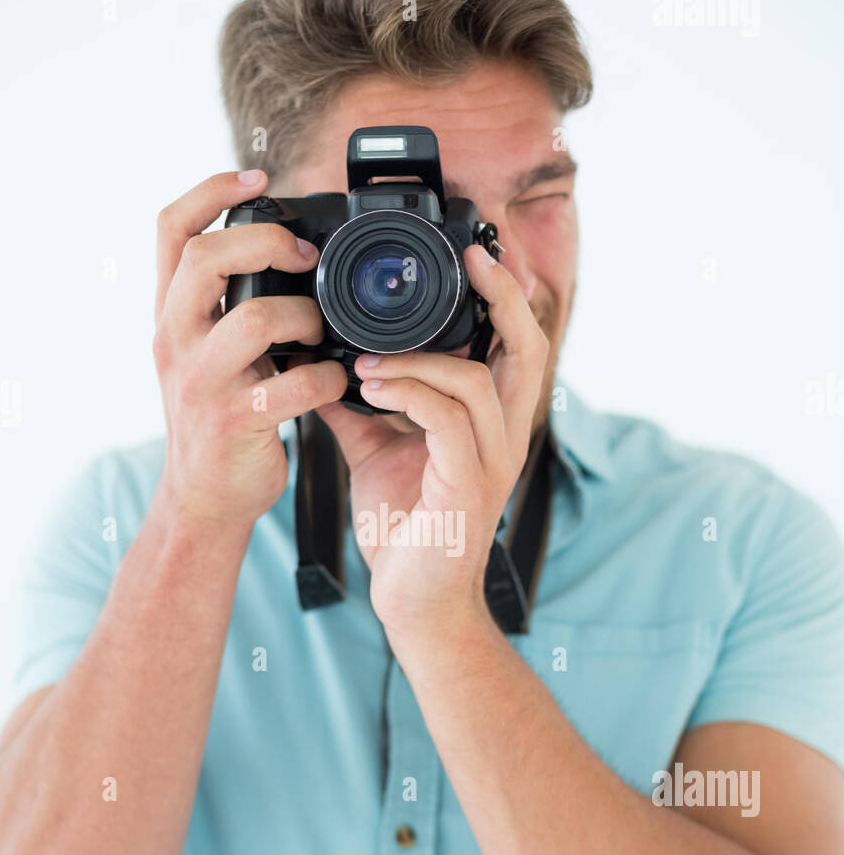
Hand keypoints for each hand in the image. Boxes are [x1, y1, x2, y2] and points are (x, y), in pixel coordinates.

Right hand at [152, 171, 346, 528]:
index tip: (257, 176)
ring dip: (304, 315)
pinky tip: (333, 380)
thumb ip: (224, 307)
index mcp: (169, 314)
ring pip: (254, 318)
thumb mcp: (204, 352)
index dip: (211, 190)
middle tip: (305, 255)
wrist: (202, 499)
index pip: (169, 229)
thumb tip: (284, 254)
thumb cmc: (218, 419)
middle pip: (205, 258)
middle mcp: (174, 340)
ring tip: (319, 329)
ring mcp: (200, 382)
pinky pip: (292, 385)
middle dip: (265, 241)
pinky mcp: (234, 422)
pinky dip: (326, 377)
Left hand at [317, 245, 548, 639]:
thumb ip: (363, 408)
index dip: (506, 295)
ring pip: (479, 379)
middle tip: (471, 258)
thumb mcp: (377, 453)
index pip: (517, 345)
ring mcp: (494, 460)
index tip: (478, 252)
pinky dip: (409, 393)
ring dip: (420, 358)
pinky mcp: (471, 485)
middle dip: (502, 295)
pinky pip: (450, 420)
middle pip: (528, 347)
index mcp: (489, 423)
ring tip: (367, 360)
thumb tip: (326, 366)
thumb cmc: (405, 532)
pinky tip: (370, 388)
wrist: (411, 602)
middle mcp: (505, 435)